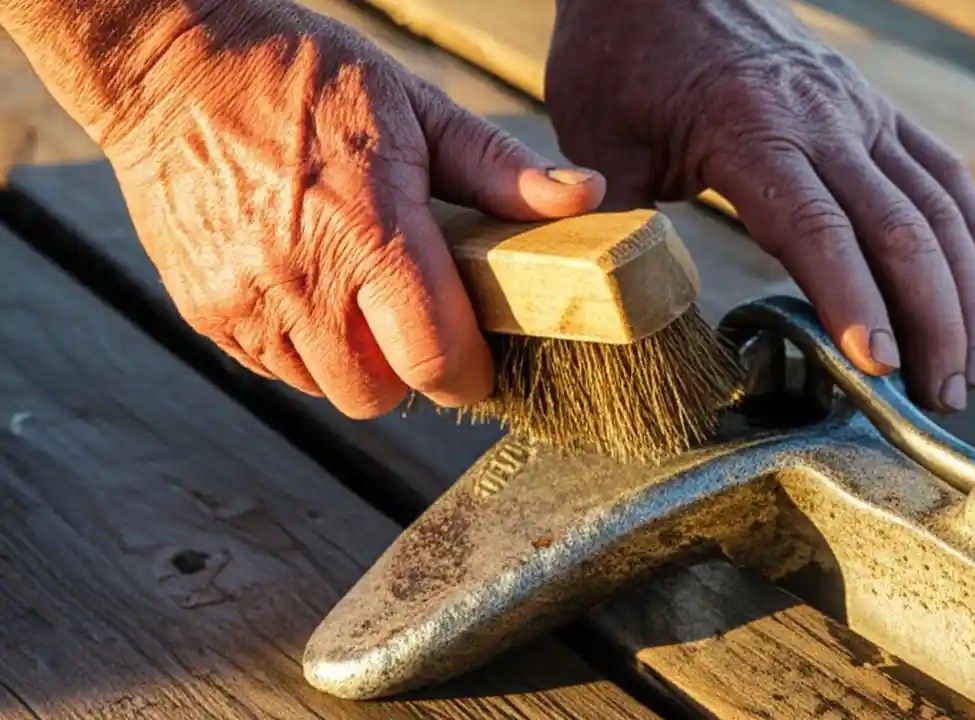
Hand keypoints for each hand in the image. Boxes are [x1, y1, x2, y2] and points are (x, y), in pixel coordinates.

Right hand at [94, 2, 603, 417]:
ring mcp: (245, 301)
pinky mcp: (203, 310)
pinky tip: (307, 290)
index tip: (480, 361)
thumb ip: (499, 168)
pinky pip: (270, 369)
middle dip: (410, 372)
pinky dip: (300, 350)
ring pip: (324, 389)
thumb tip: (585, 195)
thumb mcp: (416, 106)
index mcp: (370, 231)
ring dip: (353, 363)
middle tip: (416, 323)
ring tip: (357, 297)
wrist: (170, 65)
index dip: (470, 374)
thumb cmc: (301, 75)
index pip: (436, 359)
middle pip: (380, 395)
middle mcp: (303, 280)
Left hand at [546, 0, 974, 411]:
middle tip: (939, 397)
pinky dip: (973, 236)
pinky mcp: (876, 109)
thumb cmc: (625, 58)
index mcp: (752, 131)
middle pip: (899, 229)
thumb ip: (614, 219)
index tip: (883, 365)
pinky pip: (943, 174)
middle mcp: (823, 120)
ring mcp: (860, 111)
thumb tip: (613, 298)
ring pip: (937, 207)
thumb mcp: (600, 136)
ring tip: (970, 367)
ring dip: (964, 292)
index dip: (854, 300)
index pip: (818, 228)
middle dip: (931, 320)